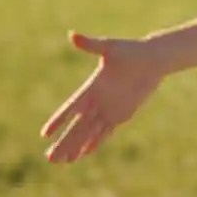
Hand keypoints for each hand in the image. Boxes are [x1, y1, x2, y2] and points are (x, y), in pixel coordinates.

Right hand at [40, 31, 166, 162]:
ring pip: (88, 133)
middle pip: (76, 128)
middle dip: (63, 143)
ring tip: (62, 162)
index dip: (58, 121)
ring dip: (76, 147)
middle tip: (50, 158)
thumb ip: (91, 44)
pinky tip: (84, 153)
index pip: (70, 109)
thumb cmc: (131, 50)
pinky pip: (106, 132)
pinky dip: (95, 142)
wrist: (151, 58)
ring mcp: (108, 109)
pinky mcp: (121, 114)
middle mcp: (96, 101)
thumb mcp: (110, 47)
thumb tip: (72, 35)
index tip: (44, 134)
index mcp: (91, 87)